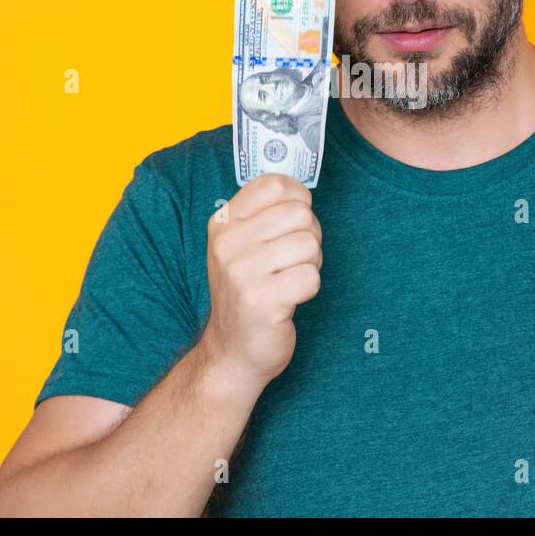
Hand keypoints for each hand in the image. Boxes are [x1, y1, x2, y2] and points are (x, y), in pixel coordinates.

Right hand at [199, 173, 322, 393]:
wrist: (232, 351)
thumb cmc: (248, 291)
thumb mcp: (242, 246)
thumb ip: (265, 214)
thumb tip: (301, 190)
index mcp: (223, 223)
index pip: (274, 185)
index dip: (298, 199)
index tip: (293, 222)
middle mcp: (227, 244)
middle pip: (300, 214)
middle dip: (309, 236)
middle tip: (293, 260)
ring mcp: (241, 273)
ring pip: (309, 244)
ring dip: (311, 264)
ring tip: (289, 279)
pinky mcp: (261, 301)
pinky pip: (311, 277)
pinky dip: (309, 289)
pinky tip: (290, 298)